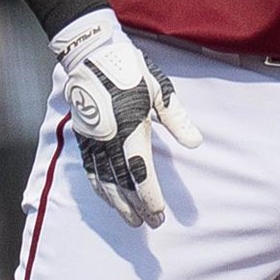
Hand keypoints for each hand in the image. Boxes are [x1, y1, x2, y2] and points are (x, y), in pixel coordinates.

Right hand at [53, 11, 202, 227]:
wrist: (91, 55)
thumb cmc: (130, 70)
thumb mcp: (159, 89)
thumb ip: (176, 119)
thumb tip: (195, 144)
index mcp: (130, 129)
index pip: (140, 173)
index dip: (149, 197)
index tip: (159, 214)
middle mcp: (108, 140)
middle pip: (122, 184)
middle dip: (136, 206)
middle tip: (150, 224)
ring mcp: (93, 140)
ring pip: (103, 181)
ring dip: (117, 203)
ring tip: (131, 219)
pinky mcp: (83, 137)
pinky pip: (90, 170)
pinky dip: (100, 188)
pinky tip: (108, 197)